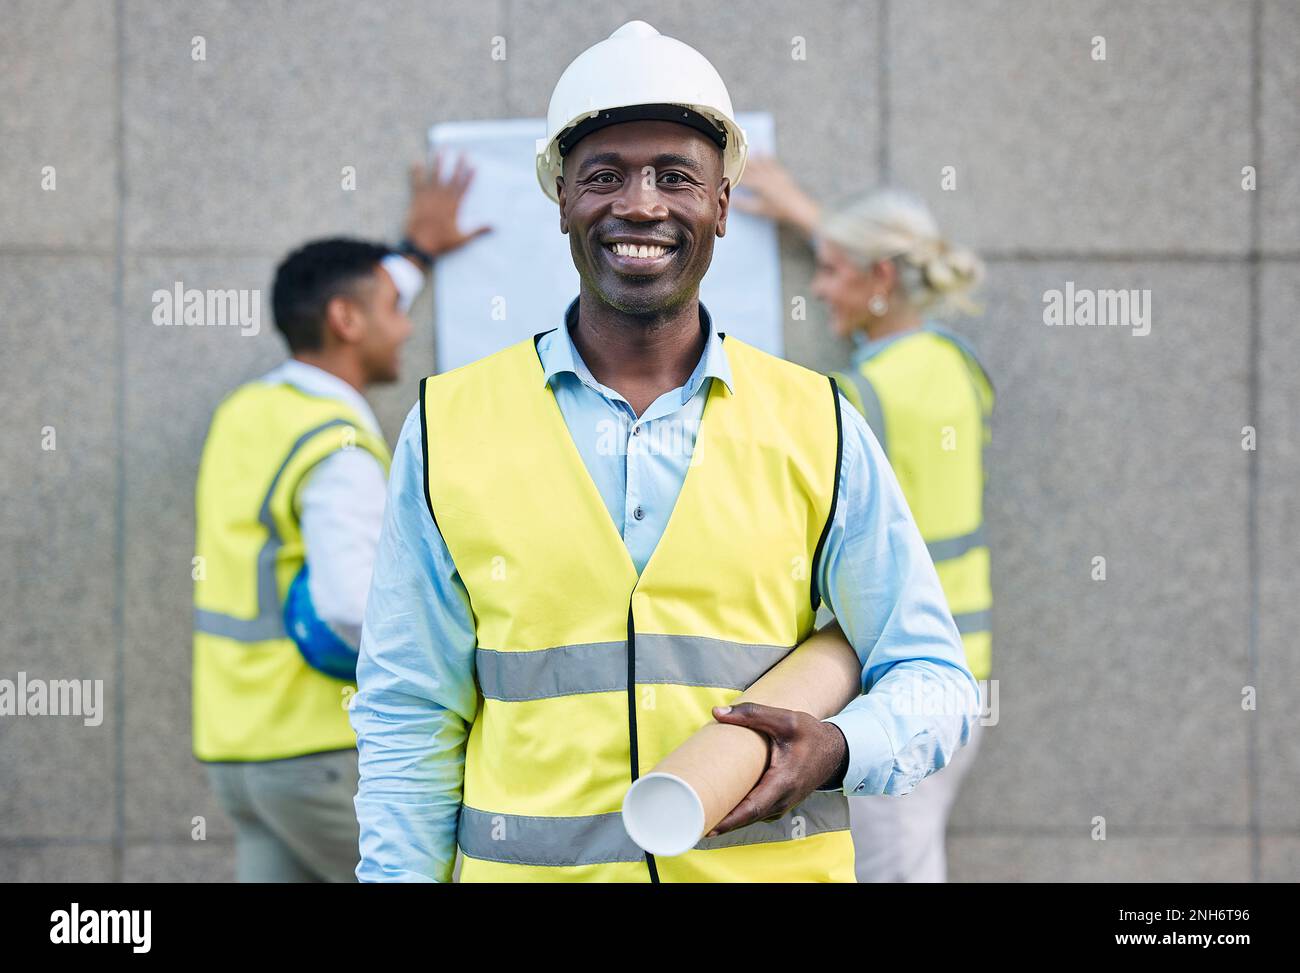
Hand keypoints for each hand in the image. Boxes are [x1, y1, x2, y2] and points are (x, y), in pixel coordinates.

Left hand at [403, 151, 491, 261]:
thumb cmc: (441, 242)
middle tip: (462, 152)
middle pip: (452, 177)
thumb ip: (478, 231)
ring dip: (439, 162)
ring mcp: (429, 196)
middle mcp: (443, 198)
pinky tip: (416, 162)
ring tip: (441, 150)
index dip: (470, 176)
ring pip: (435, 175)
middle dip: (458, 164)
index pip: (464, 187)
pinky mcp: (417, 198)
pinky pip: (417, 182)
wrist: (420, 244)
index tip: (474, 165)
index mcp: (454, 206)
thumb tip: (494, 227)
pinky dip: (416, 172)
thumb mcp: (462, 238)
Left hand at [705, 702, 847, 836]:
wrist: (835, 751)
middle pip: (747, 818)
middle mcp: (783, 799)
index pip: (752, 808)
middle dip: (720, 822)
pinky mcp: (779, 803)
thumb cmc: (811, 735)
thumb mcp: (785, 719)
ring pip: (751, 817)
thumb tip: (717, 712)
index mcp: (783, 782)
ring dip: (728, 818)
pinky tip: (720, 807)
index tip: (707, 825)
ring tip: (699, 814)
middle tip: (692, 821)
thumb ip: (751, 714)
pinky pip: (756, 813)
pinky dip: (739, 813)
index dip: (729, 819)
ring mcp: (782, 805)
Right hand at [731, 154, 821, 238]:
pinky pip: (771, 162)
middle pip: (750, 167)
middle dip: (741, 160)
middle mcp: (765, 177)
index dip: (733, 171)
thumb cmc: (778, 210)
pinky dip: (766, 156)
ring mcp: (774, 174)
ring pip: (760, 162)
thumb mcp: (759, 210)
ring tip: (743, 148)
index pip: (743, 177)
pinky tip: (762, 151)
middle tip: (731, 152)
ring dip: (751, 155)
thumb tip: (731, 201)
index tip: (725, 165)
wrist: (798, 208)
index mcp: (758, 185)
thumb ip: (744, 205)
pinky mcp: (781, 174)